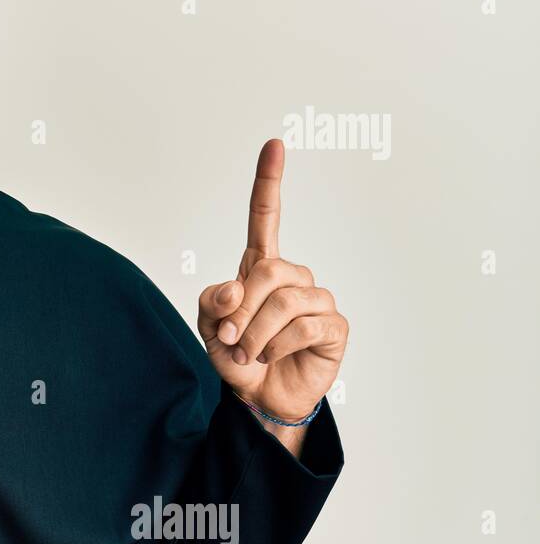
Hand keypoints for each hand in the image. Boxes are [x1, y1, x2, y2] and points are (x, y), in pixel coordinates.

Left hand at [197, 139, 347, 422]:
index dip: (269, 183)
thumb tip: (236, 289)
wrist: (257, 398)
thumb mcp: (209, 329)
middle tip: (230, 339)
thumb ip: (212, 304)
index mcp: (259, 268)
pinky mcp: (334, 326)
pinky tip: (274, 357)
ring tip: (250, 354)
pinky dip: (279, 346)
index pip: (266, 219)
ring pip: (285, 302)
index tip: (274, 145)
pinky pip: (305, 327)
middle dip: (242, 310)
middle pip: (269, 271)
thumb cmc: (236, 357)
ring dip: (256, 334)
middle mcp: (292, 278)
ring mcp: (316, 300)